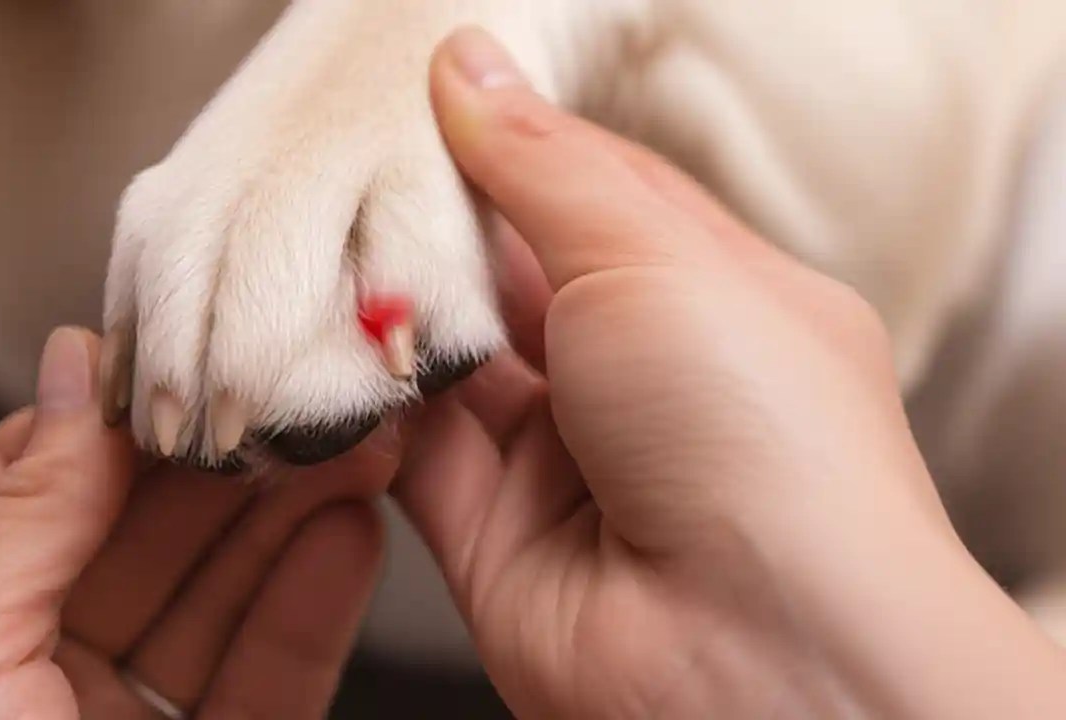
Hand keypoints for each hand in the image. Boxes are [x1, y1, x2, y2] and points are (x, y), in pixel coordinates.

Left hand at [0, 328, 395, 719]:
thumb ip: (19, 517)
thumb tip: (74, 377)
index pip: (27, 485)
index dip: (119, 416)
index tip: (200, 353)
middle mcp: (11, 678)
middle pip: (138, 534)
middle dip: (228, 463)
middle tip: (304, 399)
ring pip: (213, 598)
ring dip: (286, 519)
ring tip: (352, 449)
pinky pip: (263, 677)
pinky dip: (309, 606)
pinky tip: (345, 539)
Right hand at [394, 29, 1065, 719]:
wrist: (757, 662)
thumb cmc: (758, 443)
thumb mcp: (653, 256)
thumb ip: (544, 167)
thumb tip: (470, 65)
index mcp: (710, 298)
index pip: (590, 193)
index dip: (505, 147)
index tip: (420, 103)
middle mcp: (639, 381)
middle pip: (508, 280)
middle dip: (432, 235)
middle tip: (351, 183)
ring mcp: (568, 461)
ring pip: (448, 366)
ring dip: (389, 323)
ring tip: (326, 269)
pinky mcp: (496, 536)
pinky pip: (408, 455)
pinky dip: (362, 411)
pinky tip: (325, 365)